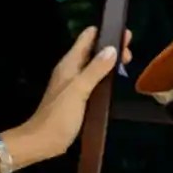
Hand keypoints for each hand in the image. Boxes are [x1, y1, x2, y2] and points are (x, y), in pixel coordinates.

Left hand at [10, 26, 133, 163]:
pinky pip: (95, 78)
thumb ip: (95, 69)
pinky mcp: (79, 95)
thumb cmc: (59, 115)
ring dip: (110, 61)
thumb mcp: (79, 90)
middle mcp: (72, 69)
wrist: (42, 141)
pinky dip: (106, 75)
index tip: (125, 35)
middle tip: (129, 55)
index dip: (106, 31)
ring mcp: (75, 82)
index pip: (88, 37)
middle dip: (112, 47)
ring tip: (127, 64)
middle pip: (94, 49)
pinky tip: (116, 80)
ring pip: (96, 64)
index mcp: (70, 63)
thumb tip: (113, 48)